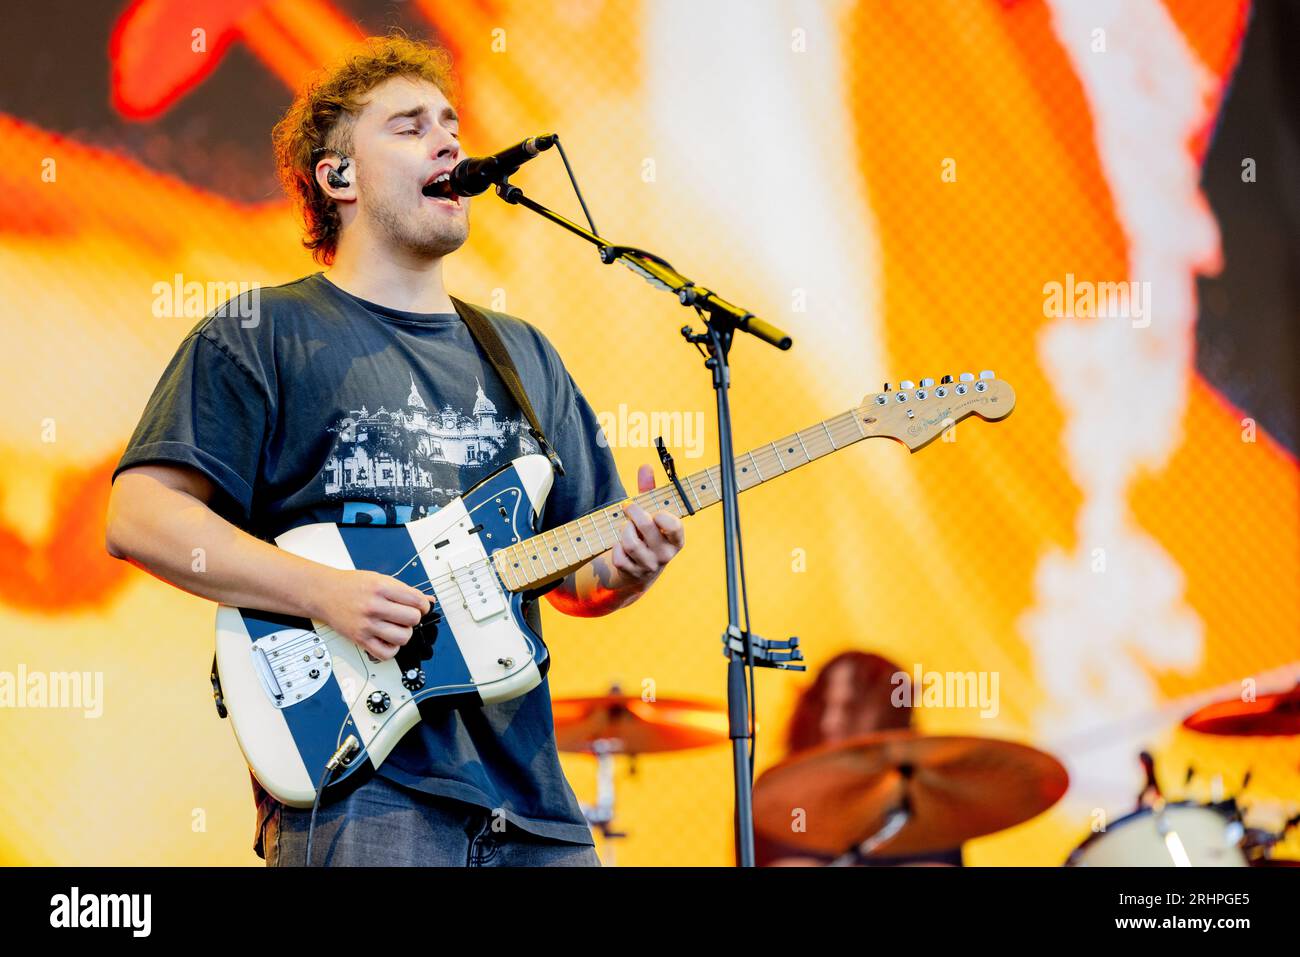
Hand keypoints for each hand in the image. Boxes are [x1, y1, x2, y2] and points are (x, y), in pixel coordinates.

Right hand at [312, 568, 431, 660]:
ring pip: (403, 637)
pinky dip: (392, 649)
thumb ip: (404, 590)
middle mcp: (374, 606)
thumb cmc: (350, 585)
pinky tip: (388, 639)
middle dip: (414, 618)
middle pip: (412, 619)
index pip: (416, 600)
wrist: (323, 593)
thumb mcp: (379, 579)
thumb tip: (427, 600)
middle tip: (407, 616)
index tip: (420, 607)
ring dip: (405, 633)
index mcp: (381, 588)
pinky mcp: (360, 639)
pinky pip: (386, 653)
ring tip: (398, 627)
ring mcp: (367, 624)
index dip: (423, 605)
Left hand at [610, 464, 685, 591]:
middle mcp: (665, 555)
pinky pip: (619, 557)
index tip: (654, 511)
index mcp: (676, 540)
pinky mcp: (632, 573)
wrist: (639, 572)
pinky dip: (615, 546)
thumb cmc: (647, 535)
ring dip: (623, 530)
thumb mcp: (652, 515)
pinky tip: (619, 544)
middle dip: (633, 512)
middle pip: (646, 527)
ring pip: (630, 542)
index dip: (662, 516)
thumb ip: (649, 491)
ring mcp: (648, 566)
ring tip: (625, 527)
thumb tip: (646, 467)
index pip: (675, 526)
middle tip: (628, 507)